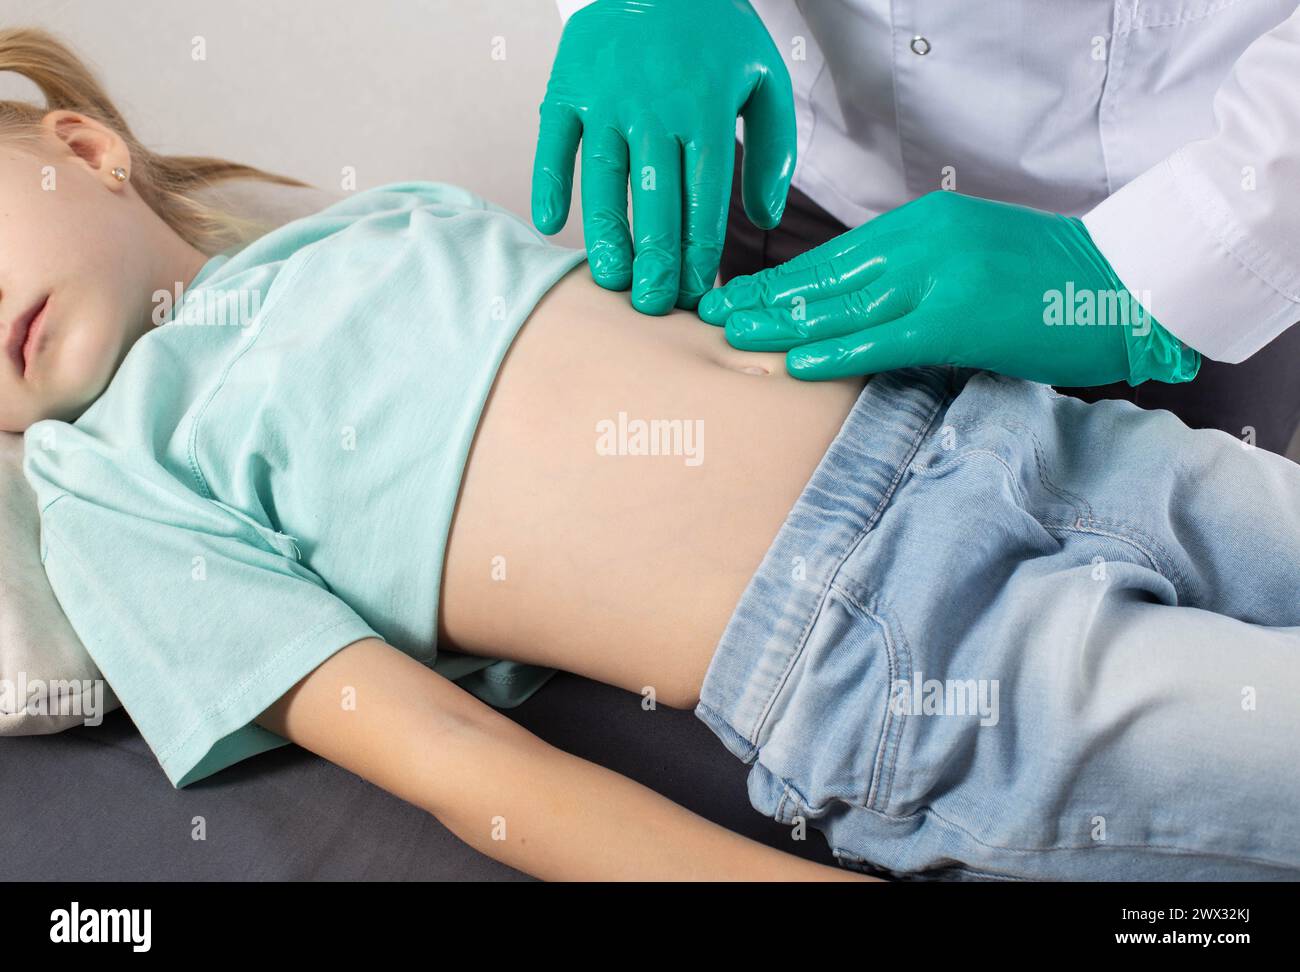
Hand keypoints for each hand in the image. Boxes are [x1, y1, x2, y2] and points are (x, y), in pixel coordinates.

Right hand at [531, 0, 795, 314]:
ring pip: (604, 184)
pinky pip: (554, 145)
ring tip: (610, 282)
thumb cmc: (718, 36)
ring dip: (605, 238)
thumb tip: (764, 220)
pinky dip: (548, 184)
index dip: (699, 258)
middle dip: (654, 266)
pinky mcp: (567, 89)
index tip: (695, 296)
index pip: (702, 205)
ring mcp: (605, 101)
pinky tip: (550, 224)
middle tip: (652, 307)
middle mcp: (654, 111)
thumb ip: (773, 151)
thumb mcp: (765, 81)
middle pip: (653, 206)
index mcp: (706, 114)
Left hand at [698, 191, 1200, 385]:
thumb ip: (916, 275)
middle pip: (826, 276)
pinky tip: (797, 364)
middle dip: (767, 300)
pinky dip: (838, 351)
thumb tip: (860, 310)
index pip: (835, 256)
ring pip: (843, 305)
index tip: (739, 297)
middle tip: (712, 319)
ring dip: (784, 325)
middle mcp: (922, 240)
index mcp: (922, 223)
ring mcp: (939, 275)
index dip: (783, 280)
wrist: (1127, 282)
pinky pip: (883, 338)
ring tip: (734, 340)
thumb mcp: (972, 259)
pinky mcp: (959, 317)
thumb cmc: (1050, 281)